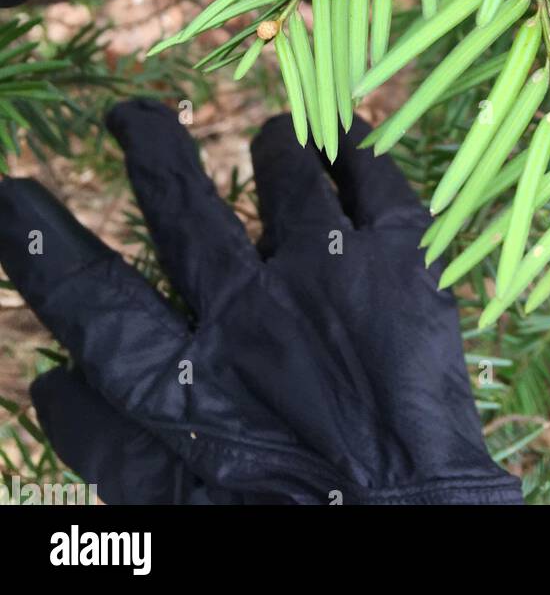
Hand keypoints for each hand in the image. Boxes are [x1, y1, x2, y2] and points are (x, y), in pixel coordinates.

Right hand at [0, 100, 520, 504]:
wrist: (414, 532)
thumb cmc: (282, 527)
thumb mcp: (172, 511)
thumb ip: (104, 447)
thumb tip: (45, 379)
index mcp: (186, 377)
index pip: (89, 295)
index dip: (40, 242)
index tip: (9, 192)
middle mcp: (250, 310)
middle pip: (183, 208)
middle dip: (151, 149)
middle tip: (131, 111)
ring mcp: (328, 278)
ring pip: (288, 178)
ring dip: (277, 147)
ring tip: (276, 132)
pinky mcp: (400, 267)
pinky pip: (374, 182)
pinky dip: (358, 151)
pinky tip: (348, 138)